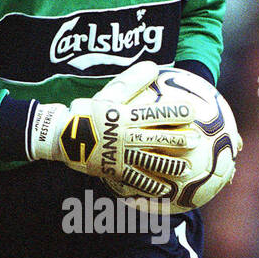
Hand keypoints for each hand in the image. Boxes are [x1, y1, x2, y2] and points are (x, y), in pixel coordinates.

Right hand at [28, 61, 199, 190]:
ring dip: (169, 166)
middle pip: (155, 138)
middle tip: (197, 141)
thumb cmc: (89, 111)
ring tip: (187, 170)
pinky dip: (151, 186)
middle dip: (177, 140)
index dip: (173, 111)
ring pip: (148, 162)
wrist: (61, 137)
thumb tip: (155, 66)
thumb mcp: (108, 93)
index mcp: (124, 116)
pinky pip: (136, 180)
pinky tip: (166, 191)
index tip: (193, 110)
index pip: (153, 113)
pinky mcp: (114, 171)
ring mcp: (119, 156)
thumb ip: (132, 81)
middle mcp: (124, 136)